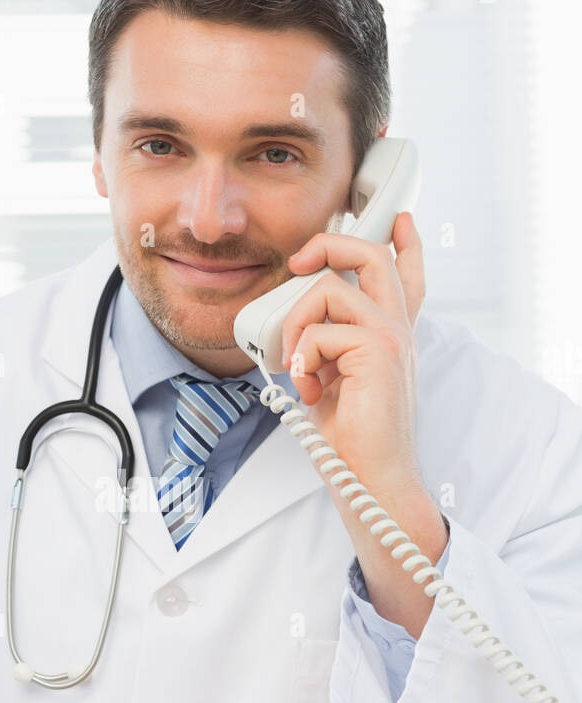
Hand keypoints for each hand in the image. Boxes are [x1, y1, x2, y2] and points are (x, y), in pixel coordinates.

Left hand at [282, 211, 425, 502]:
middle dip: (330, 243)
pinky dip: (302, 358)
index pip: (407, 278)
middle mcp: (397, 331)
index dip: (405, 244)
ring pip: (333, 287)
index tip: (400, 222)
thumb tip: (296, 324)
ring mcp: (391, 338)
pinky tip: (309, 388)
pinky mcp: (378, 351)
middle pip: (373, 256)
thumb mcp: (332, 379)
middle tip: (300, 261)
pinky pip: (321, 330)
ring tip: (297, 363)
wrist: (369, 479)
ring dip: (298, 322)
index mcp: (390, 337)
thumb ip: (326, 346)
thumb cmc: (350, 440)